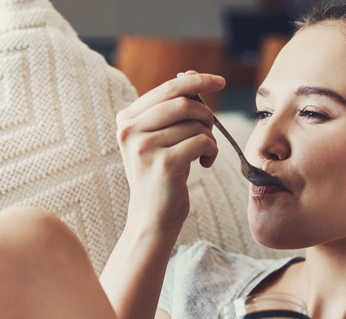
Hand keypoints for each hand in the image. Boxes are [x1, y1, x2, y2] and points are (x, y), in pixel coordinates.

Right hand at [116, 71, 224, 233]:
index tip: (219, 81)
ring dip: (209, 137)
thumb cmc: (160, 174)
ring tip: (203, 153)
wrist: (152, 216)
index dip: (197, 82)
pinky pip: (202, 141)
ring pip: (195, 124)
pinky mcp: (164, 163)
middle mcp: (130, 131)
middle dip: (206, 115)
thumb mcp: (159, 137)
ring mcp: (145, 147)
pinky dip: (211, 150)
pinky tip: (204, 163)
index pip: (167, 89)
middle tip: (209, 132)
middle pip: (183, 103)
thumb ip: (171, 107)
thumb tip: (190, 74)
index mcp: (126, 119)